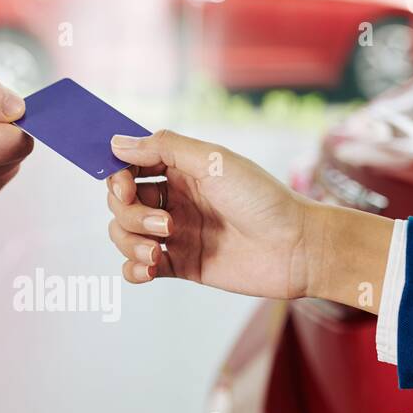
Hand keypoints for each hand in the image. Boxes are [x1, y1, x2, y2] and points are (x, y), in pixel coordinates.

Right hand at [104, 130, 393, 305]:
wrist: (297, 248)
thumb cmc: (262, 199)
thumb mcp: (214, 161)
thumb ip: (164, 148)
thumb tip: (116, 142)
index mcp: (181, 170)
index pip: (131, 167)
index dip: (118, 176)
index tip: (124, 185)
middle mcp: (175, 199)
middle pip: (122, 203)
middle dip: (130, 213)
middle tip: (165, 222)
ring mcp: (177, 234)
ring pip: (125, 235)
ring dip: (131, 243)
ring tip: (158, 251)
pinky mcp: (182, 266)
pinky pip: (139, 268)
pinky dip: (134, 269)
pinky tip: (149, 269)